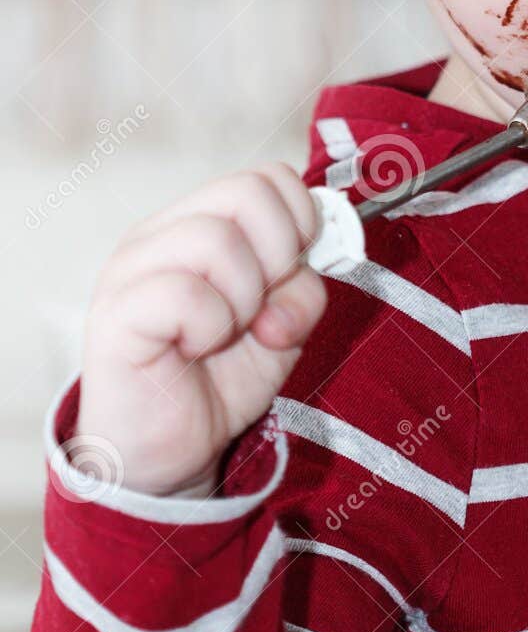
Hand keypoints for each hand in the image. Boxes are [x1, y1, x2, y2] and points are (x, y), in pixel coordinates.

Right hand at [71, 164, 326, 497]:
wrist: (170, 453)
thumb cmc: (220, 378)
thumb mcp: (285, 326)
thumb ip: (303, 287)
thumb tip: (307, 268)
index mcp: (198, 222)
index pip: (268, 178)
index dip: (301, 224)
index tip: (292, 276)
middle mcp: (160, 233)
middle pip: (247, 191)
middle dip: (279, 255)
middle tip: (260, 309)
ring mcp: (131, 268)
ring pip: (216, 238)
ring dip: (243, 298)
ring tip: (223, 334)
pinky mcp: (116, 313)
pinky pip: (186, 294)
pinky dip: (210, 326)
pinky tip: (192, 350)